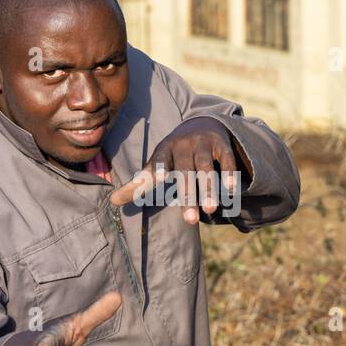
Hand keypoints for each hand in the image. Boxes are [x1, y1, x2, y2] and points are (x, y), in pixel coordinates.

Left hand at [108, 116, 242, 223]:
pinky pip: (227, 161)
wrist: (201, 124)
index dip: (160, 167)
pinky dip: (230, 174)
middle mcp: (184, 145)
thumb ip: (138, 184)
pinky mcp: (222, 146)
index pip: (161, 159)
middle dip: (188, 194)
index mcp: (164, 150)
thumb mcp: (155, 164)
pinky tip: (232, 192)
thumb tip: (113, 202)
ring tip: (210, 211)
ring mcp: (204, 144)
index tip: (160, 178)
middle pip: (185, 171)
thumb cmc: (173, 154)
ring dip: (208, 189)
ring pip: (206, 168)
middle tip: (189, 221)